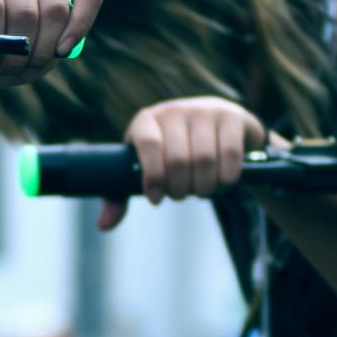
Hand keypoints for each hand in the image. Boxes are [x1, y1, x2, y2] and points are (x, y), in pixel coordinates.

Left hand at [100, 94, 264, 230]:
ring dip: (204, 187)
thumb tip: (104, 225)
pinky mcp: (233, 116)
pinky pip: (230, 155)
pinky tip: (221, 183)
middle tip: (181, 195)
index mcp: (146, 121)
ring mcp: (206, 110)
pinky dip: (226, 178)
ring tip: (201, 191)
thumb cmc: (171, 155)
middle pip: (179, 159)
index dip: (153, 176)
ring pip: (205, 159)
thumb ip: (119, 196)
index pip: (148, 143)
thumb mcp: (144, 170)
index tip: (156, 199)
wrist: (216, 129)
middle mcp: (175, 110)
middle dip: (180, 189)